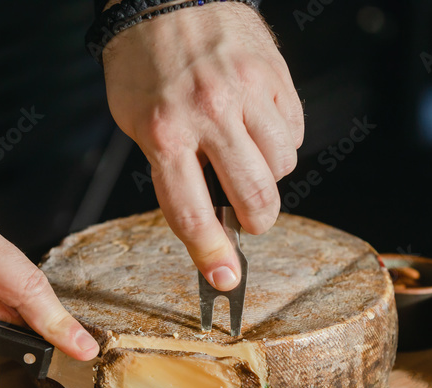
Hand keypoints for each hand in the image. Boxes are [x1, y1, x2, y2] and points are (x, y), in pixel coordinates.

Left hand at [103, 2, 303, 290]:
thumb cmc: (143, 63)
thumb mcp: (136, 121)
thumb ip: (171, 171)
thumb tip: (212, 224)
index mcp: (164, 131)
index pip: (192, 211)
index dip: (211, 254)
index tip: (225, 280)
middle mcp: (208, 112)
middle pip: (255, 195)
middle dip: (257, 221)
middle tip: (250, 219)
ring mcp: (247, 90)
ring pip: (282, 164)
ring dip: (269, 174)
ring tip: (246, 154)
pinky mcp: (274, 74)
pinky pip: (295, 129)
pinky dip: (281, 139)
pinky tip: (258, 124)